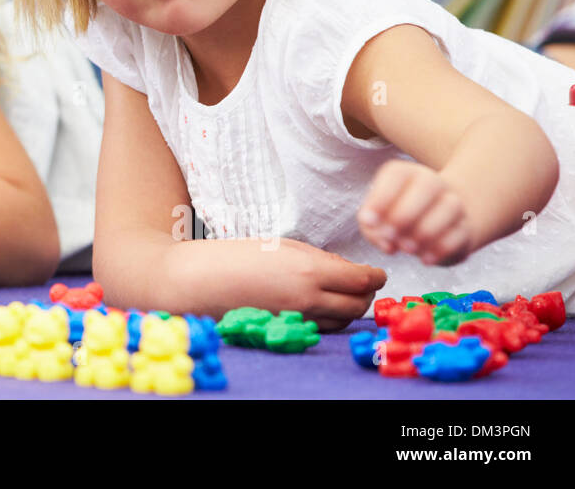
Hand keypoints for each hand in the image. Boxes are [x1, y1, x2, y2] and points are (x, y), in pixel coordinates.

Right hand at [176, 237, 387, 332]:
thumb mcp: (278, 244)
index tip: (379, 272)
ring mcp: (296, 320)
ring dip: (348, 307)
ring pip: (341, 321)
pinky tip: (320, 305)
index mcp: (308, 271)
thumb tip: (343, 267)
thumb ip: (315, 257)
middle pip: (358, 305)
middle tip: (366, 284)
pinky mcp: (285, 331)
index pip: (361, 280)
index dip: (376, 276)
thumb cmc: (231, 256)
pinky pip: (319, 327)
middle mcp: (308, 299)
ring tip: (344, 294)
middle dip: (367, 294)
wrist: (195, 283)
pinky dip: (328, 318)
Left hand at [357, 158, 473, 265]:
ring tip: (407, 248)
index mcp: (406, 174)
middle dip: (405, 214)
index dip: (381, 197)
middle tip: (389, 235)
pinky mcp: (466, 227)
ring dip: (425, 231)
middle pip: (426, 187)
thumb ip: (371, 227)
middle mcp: (433, 182)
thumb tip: (386, 242)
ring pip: (448, 207)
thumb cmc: (396, 217)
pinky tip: (425, 259)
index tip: (369, 220)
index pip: (396, 174)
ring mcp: (454, 203)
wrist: (439, 224)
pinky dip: (441, 248)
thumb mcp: (377, 217)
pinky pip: (460, 233)